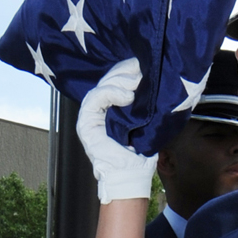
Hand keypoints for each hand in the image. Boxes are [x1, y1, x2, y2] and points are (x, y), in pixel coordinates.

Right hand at [76, 60, 158, 203]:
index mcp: (111, 106)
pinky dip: (111, 93)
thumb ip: (143, 100)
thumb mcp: (145, 119)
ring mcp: (90, 115)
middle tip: (140, 71)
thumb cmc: (140, 151)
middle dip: (124, 72)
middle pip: (107, 79)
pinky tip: (127, 97)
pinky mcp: (85, 122)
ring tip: (135, 85)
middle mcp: (99, 109)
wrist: (131, 173)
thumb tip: (151, 77)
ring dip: (120, 82)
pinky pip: (96, 98)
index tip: (142, 65)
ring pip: (101, 86)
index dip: (126, 69)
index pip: (114, 79)